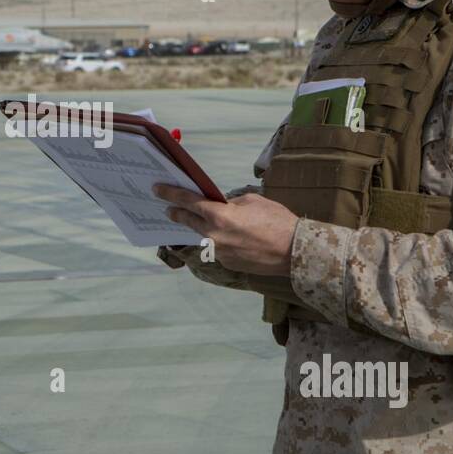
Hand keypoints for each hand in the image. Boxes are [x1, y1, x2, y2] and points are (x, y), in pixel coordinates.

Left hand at [154, 184, 297, 276]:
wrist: (295, 252)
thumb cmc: (277, 222)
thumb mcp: (253, 201)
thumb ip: (231, 203)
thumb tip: (221, 206)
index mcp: (219, 216)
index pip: (188, 202)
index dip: (171, 194)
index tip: (158, 189)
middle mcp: (214, 236)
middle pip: (189, 221)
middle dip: (177, 213)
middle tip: (168, 208)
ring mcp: (220, 253)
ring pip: (204, 236)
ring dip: (202, 228)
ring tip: (203, 221)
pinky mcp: (228, 264)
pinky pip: (218, 249)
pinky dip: (220, 241)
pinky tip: (231, 237)